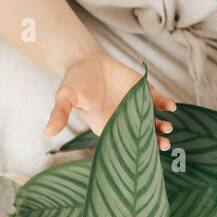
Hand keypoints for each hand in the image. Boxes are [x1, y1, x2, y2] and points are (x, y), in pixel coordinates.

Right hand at [43, 53, 176, 148]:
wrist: (85, 60)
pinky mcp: (142, 91)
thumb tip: (46, 131)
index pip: (123, 142)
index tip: (143, 157)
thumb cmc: (74, 81)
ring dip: (161, 125)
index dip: (134, 150)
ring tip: (168, 127)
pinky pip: (157, 100)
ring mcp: (135, 105)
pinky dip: (165, 104)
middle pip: (141, 135)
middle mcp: (123, 119)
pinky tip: (170, 106)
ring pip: (152, 120)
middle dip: (153, 141)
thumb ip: (60, 113)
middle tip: (164, 145)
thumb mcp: (65, 96)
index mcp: (105, 125)